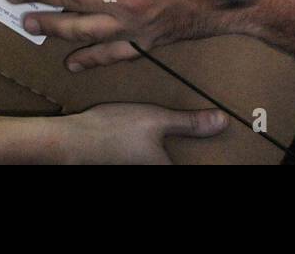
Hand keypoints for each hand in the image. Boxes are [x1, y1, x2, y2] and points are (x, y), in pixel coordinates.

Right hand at [53, 102, 227, 163]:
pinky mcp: (125, 165)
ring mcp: (136, 170)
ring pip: (165, 161)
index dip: (209, 161)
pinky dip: (158, 152)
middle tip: (205, 142)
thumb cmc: (113, 130)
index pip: (195, 167)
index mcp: (166, 171)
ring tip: (185, 140)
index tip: (223, 157)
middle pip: (179, 163)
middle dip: (193, 154)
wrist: (71, 141)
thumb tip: (223, 122)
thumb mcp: (156, 119)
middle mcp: (152, 174)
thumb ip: (190, 124)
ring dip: (173, 153)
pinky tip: (155, 140)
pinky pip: (151, 159)